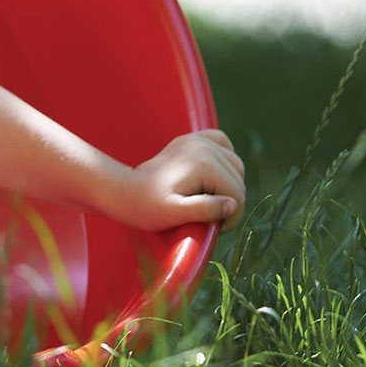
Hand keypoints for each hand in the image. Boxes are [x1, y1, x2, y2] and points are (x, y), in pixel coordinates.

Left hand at [122, 128, 244, 231]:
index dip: (230, 218)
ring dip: (229, 184)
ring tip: (210, 200)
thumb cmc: (148, 207)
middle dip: (230, 203)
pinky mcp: (193, 139)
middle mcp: (203, 146)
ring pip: (236, 165)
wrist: (126, 191)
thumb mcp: (174, 213)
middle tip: (209, 217)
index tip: (212, 227)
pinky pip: (224, 145)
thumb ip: (203, 209)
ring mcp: (198, 139)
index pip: (237, 196)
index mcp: (203, 164)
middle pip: (238, 180)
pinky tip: (215, 175)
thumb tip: (231, 203)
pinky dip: (226, 160)